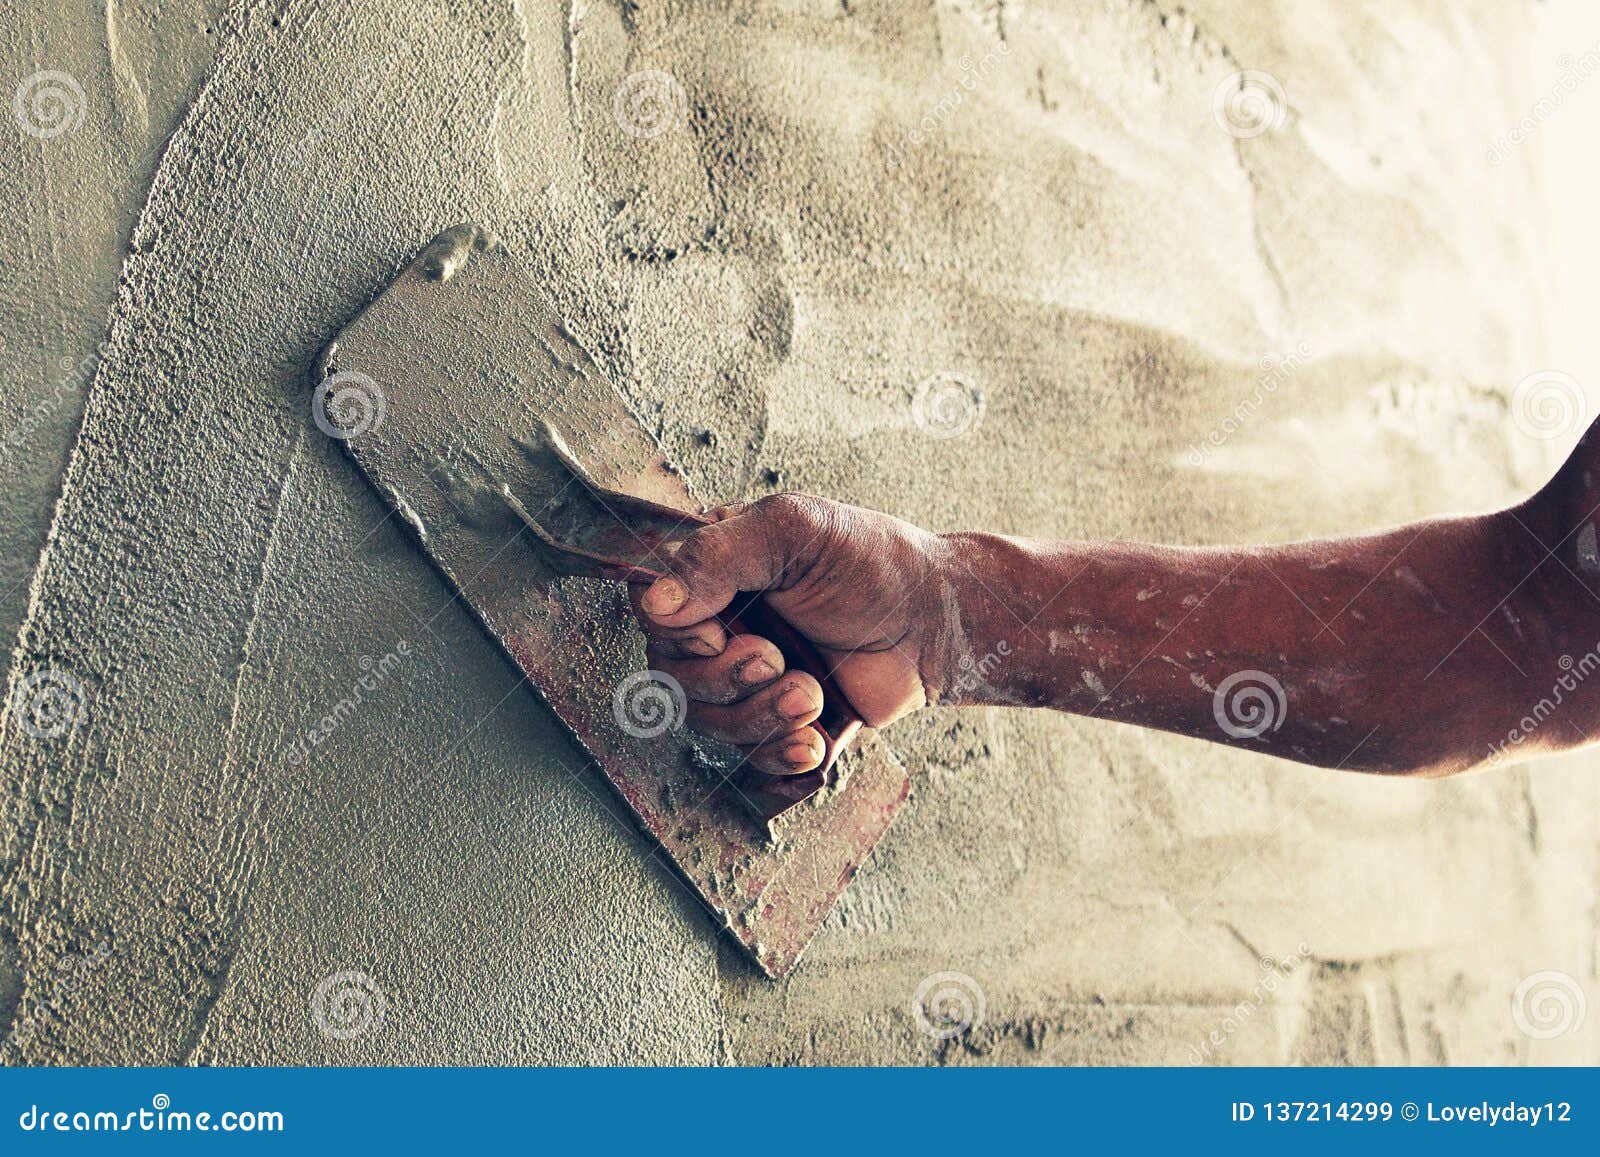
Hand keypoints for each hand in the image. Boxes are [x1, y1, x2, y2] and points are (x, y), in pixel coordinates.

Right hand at [629, 494, 947, 774]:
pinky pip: (753, 760)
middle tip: (775, 658)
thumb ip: (718, 554)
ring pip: (710, 724)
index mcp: (717, 576)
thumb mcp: (794, 528)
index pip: (654, 616)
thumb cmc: (874, 562)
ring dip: (758, 717)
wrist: (937, 622)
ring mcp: (750, 682)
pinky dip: (780, 754)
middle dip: (725, 679)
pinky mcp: (781, 724)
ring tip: (809, 692)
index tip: (717, 632)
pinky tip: (813, 737)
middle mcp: (724, 629)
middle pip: (674, 679)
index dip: (679, 636)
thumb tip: (658, 602)